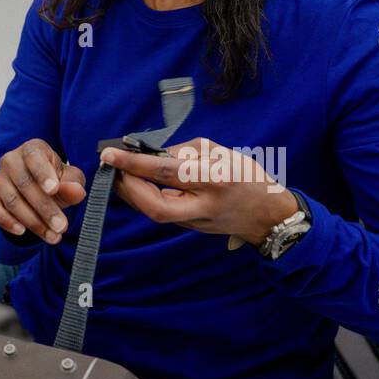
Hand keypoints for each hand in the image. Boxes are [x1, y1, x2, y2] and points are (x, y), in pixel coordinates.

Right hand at [0, 138, 87, 244]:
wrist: (35, 192)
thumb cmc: (55, 182)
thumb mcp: (70, 180)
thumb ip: (74, 184)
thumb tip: (75, 191)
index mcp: (32, 149)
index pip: (34, 157)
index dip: (43, 173)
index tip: (54, 189)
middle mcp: (11, 160)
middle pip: (25, 184)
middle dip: (45, 208)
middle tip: (61, 226)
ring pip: (12, 200)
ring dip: (33, 221)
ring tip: (52, 236)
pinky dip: (6, 221)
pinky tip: (22, 231)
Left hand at [102, 137, 298, 246]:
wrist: (268, 216)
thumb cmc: (247, 177)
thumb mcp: (221, 152)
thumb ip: (186, 150)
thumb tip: (154, 152)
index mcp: (214, 179)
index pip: (166, 171)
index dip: (135, 163)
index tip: (110, 154)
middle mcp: (204, 205)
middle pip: (155, 206)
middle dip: (127, 188)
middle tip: (112, 168)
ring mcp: (197, 222)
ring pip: (154, 212)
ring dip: (132, 193)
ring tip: (119, 173)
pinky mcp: (191, 228)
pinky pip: (161, 212)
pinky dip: (144, 198)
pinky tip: (136, 184)